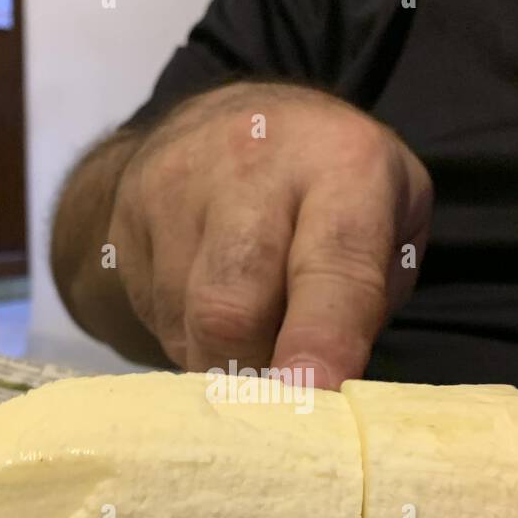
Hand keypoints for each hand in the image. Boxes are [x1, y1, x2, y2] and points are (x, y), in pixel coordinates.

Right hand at [107, 83, 432, 387]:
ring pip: (189, 325)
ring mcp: (176, 190)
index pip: (332, 264)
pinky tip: (213, 309)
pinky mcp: (126, 220)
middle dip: (256, 374)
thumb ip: (370, 300)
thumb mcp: (392, 219)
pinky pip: (158, 319)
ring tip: (255, 333)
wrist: (230, 120)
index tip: (313, 390)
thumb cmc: (334, 187)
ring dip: (225, 360)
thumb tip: (322, 387)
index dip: (321, 339)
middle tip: (283, 397)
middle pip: (232, 306)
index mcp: (345, 164)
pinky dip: (193, 340)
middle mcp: (253, 167)